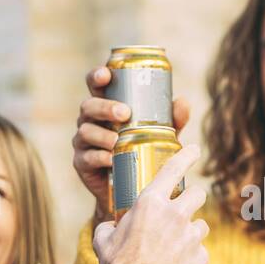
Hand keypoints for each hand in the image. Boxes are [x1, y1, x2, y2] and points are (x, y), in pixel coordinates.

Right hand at [73, 66, 191, 223]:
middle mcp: (91, 121)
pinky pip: (86, 157)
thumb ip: (173, 119)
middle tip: (124, 113)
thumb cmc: (144, 151)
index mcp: (106, 107)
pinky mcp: (82, 163)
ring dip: (101, 134)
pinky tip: (111, 159)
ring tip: (117, 141)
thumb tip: (183, 102)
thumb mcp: (161, 134)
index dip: (96, 76)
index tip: (106, 75)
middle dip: (104, 107)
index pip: (95, 85)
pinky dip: (99, 157)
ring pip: (85, 131)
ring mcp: (83, 142)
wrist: (132, 189)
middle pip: (88, 106)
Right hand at [95, 144, 208, 263]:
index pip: (173, 169)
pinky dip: (191, 258)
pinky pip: (200, 251)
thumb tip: (110, 225)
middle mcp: (174, 214)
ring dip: (190, 232)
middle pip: (197, 193)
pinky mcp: (200, 257)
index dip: (186, 154)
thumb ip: (111, 225)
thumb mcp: (104, 239)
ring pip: (201, 224)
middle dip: (191, 200)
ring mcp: (190, 236)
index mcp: (150, 203)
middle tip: (181, 213)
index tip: (194, 148)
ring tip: (174, 249)